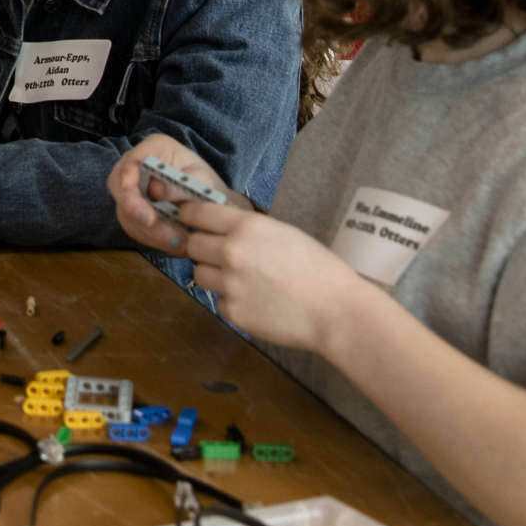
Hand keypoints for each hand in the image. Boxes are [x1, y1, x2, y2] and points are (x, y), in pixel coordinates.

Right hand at [107, 134, 235, 254]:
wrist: (209, 204)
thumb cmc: (206, 185)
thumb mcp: (201, 181)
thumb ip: (179, 186)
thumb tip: (156, 191)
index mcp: (154, 148)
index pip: (132, 159)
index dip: (127, 176)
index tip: (131, 193)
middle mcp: (136, 165)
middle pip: (119, 185)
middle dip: (134, 208)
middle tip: (152, 224)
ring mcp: (130, 187)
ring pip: (124, 210)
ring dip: (147, 229)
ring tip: (176, 241)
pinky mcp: (131, 209)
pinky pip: (131, 225)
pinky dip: (150, 237)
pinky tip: (172, 242)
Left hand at [181, 199, 366, 354]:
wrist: (336, 311)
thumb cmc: (318, 269)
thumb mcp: (283, 232)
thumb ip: (247, 229)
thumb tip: (219, 227)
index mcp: (246, 227)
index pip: (196, 213)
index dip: (189, 216)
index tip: (188, 219)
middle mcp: (231, 252)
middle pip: (192, 244)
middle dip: (203, 248)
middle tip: (221, 254)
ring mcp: (229, 284)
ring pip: (200, 273)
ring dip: (214, 275)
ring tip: (242, 280)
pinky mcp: (232, 311)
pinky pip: (218, 301)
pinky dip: (231, 300)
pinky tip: (256, 301)